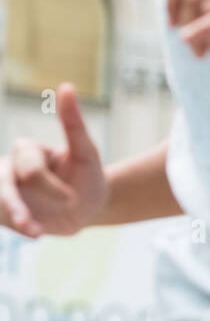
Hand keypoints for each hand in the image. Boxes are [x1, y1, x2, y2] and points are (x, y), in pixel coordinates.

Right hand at [0, 84, 107, 237]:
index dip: (49, 186)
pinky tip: (34, 235)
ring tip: (35, 234)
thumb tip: (66, 86)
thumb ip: (73, 123)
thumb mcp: (86, 152)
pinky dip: (14, 227)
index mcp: (27, 151)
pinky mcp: (5, 213)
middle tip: (36, 228)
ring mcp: (6, 192)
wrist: (90, 209)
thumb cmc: (88, 176)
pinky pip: (1, 219)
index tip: (73, 199)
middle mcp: (10, 169)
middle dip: (17, 207)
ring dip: (12, 219)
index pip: (28, 169)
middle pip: (4, 185)